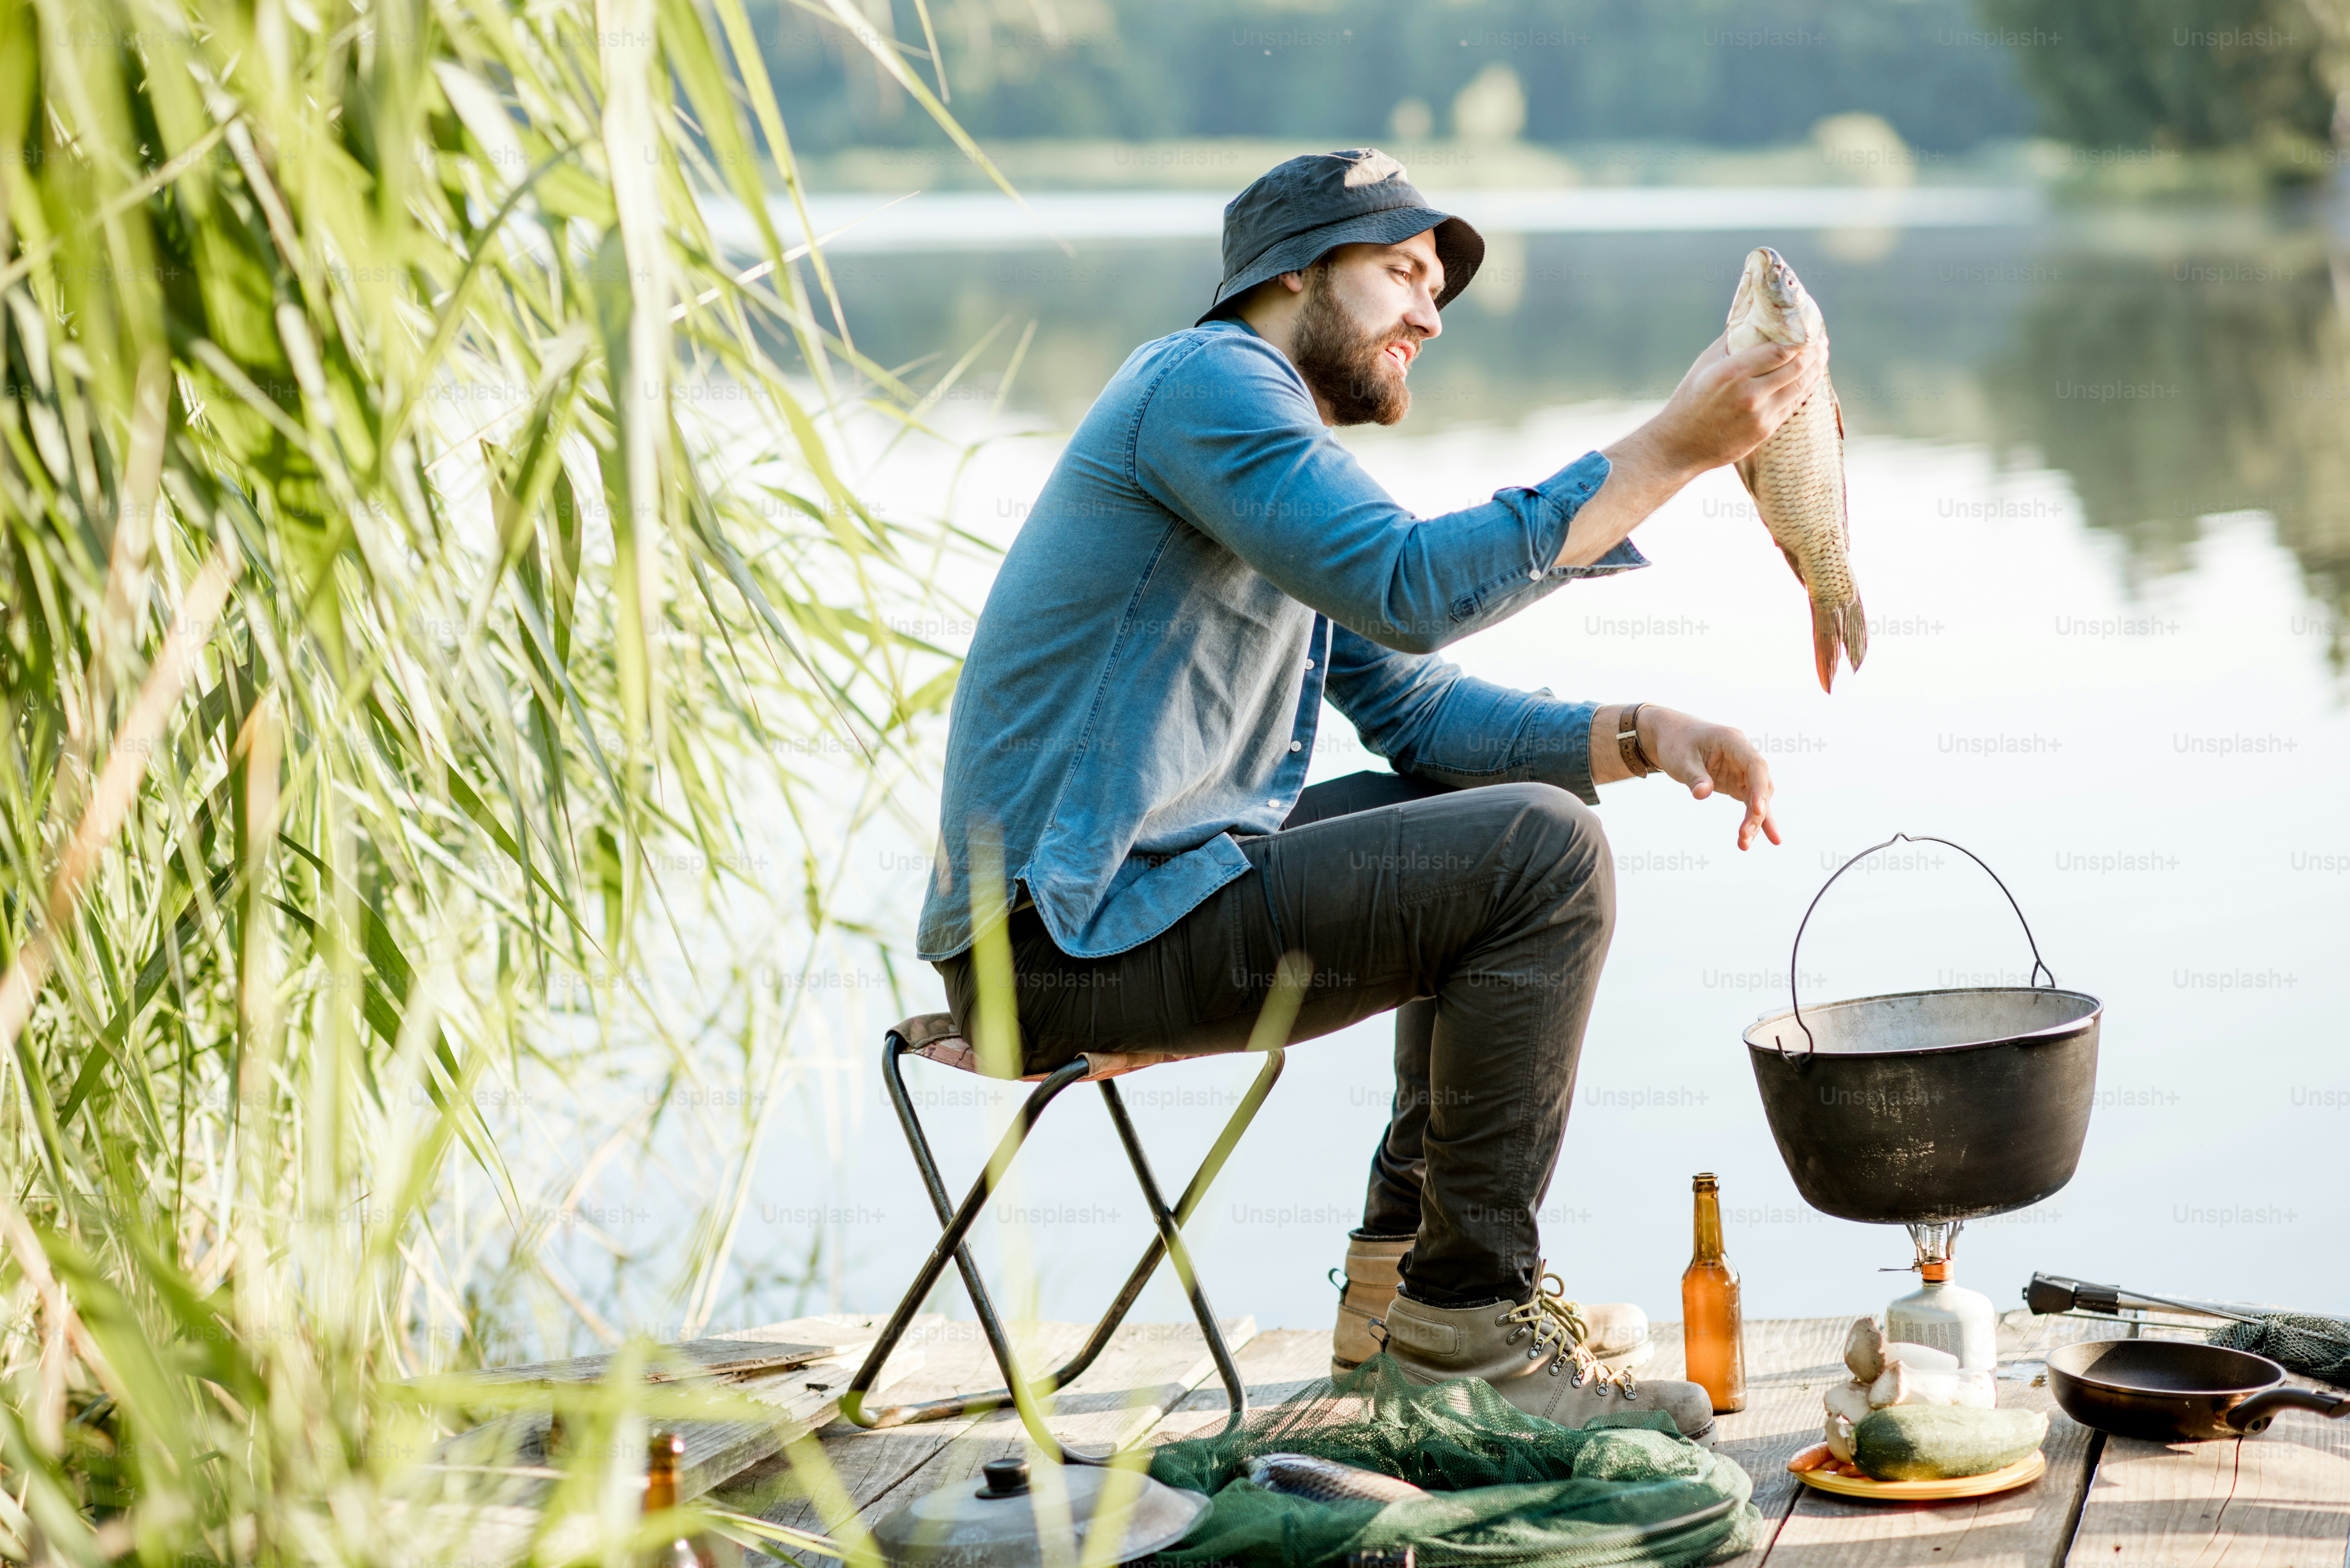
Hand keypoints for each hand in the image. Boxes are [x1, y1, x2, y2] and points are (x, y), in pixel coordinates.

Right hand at [1553, 333, 1828, 568]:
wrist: (1679, 445)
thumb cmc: (1689, 401)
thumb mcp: (1704, 365)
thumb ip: (1731, 342)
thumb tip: (1754, 321)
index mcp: (1732, 373)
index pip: (1780, 351)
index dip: (1800, 341)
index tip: (1809, 331)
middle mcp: (1749, 394)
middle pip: (1796, 368)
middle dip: (1814, 353)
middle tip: (1822, 342)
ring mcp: (1760, 415)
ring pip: (1800, 389)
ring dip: (1815, 371)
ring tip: (1821, 358)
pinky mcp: (1765, 431)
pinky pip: (1792, 407)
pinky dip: (1804, 391)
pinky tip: (1808, 381)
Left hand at [1643, 708, 1782, 851]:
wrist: (1670, 737)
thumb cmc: (1676, 743)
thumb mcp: (1680, 758)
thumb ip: (1694, 776)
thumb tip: (1702, 794)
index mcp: (1733, 741)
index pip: (1755, 765)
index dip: (1759, 788)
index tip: (1758, 811)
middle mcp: (1743, 755)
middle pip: (1760, 785)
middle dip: (1756, 812)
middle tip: (1744, 836)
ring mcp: (1742, 770)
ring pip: (1757, 797)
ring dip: (1754, 821)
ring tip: (1744, 845)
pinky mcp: (1737, 782)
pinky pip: (1750, 802)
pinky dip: (1752, 819)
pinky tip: (1758, 839)